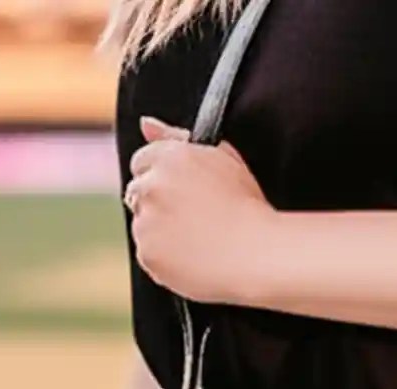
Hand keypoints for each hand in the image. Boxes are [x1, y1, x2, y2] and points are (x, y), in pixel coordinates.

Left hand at [126, 116, 273, 302]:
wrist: (258, 253)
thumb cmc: (248, 207)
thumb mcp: (224, 160)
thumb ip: (178, 138)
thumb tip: (146, 123)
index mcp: (171, 157)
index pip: (143, 160)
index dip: (163, 176)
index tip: (182, 191)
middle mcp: (152, 186)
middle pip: (138, 191)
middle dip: (158, 201)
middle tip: (194, 217)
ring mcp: (146, 221)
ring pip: (142, 224)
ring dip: (160, 230)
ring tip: (199, 239)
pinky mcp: (147, 253)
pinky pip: (148, 253)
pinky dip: (164, 257)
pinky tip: (193, 257)